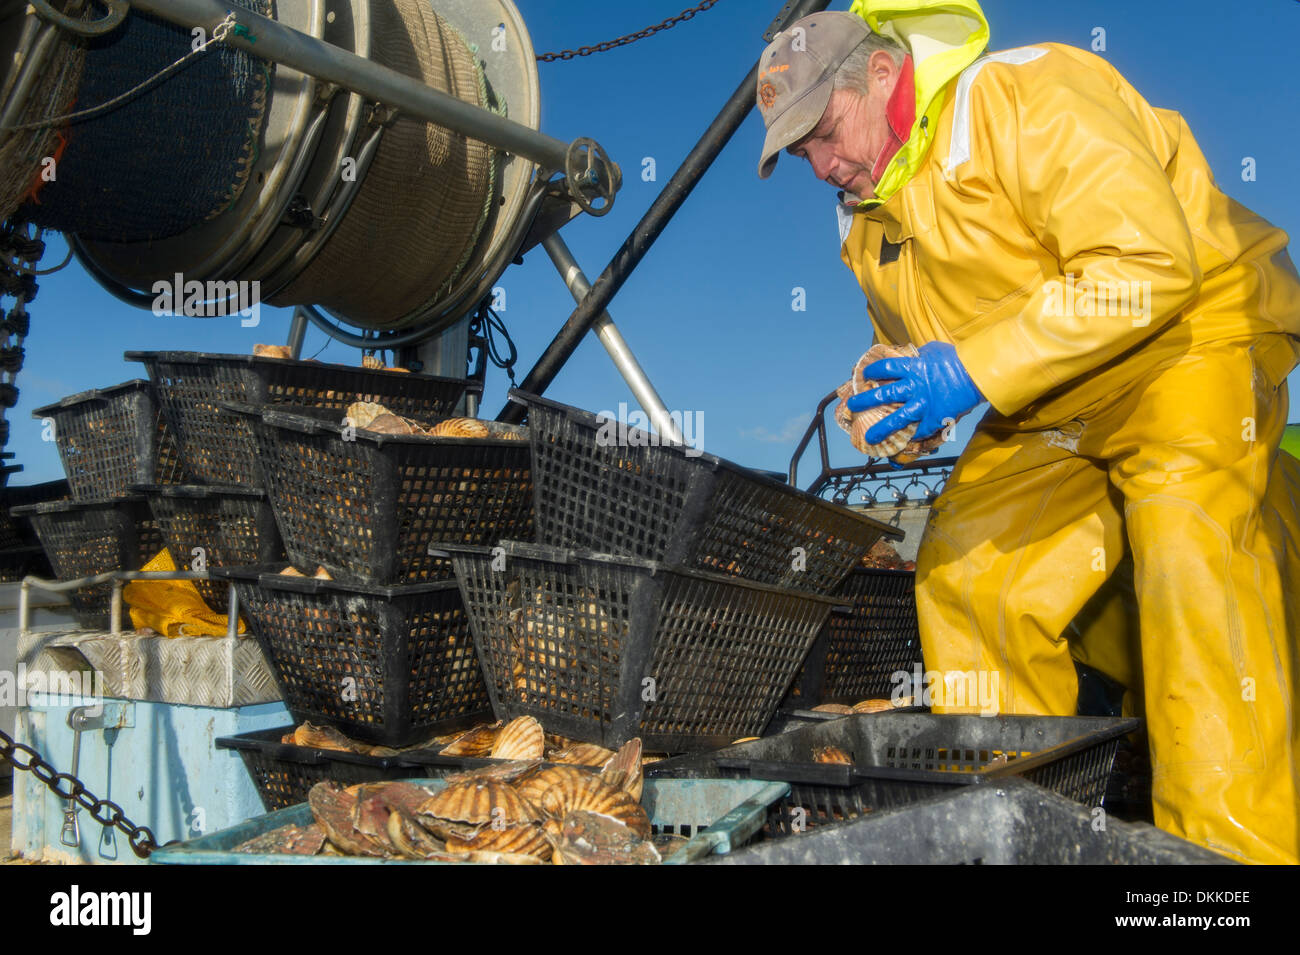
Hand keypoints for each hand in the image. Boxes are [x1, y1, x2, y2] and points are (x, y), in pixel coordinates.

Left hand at [846, 341, 982, 444]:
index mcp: (913, 368)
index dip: (872, 371)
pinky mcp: (934, 418)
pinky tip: (903, 443)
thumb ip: (922, 354)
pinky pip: (920, 431)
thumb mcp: (935, 350)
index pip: (885, 368)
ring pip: (897, 419)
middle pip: (884, 394)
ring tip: (869, 437)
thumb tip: (917, 354)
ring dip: (881, 429)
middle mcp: (914, 387)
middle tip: (852, 406)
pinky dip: (912, 437)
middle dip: (865, 400)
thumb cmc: (958, 358)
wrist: (977, 374)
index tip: (864, 375)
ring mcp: (923, 404)